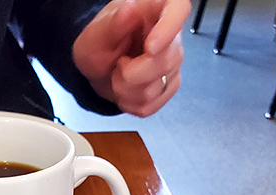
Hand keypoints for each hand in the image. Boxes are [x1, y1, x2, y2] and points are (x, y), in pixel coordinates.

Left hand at [73, 0, 188, 116]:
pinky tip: (125, 89)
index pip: (178, 9)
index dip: (168, 29)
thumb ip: (113, 23)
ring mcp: (173, 62)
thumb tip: (130, 8)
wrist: (100, 69)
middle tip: (118, 65)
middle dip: (132, 73)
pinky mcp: (169, 86)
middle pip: (166, 60)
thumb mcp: (97, 32)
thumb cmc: (100, 45)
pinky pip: (151, 105)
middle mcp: (170, 35)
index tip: (150, 48)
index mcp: (155, 9)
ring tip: (119, 75)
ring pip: (156, 88)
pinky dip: (131, 103)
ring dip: (127, 89)